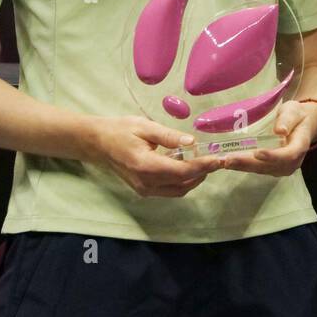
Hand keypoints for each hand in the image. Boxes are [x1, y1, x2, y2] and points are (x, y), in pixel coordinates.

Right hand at [88, 116, 227, 197]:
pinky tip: (186, 165)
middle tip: (216, 159)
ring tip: (204, 161)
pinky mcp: (144, 190)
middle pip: (183, 184)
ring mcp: (144, 189)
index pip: (181, 171)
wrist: (97, 143)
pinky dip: (183, 181)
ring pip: (178, 190)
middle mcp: (146, 183)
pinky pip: (170, 190)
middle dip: (203, 173)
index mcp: (145, 165)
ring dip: (194, 179)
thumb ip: (169, 136)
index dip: (203, 166)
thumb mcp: (145, 126)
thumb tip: (193, 142)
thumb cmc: (120, 130)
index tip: (219, 160)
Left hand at [216, 99, 316, 175]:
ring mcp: (281, 167)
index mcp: (300, 146)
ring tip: (223, 162)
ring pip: (261, 169)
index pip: (288, 155)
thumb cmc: (296, 115)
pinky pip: (257, 168)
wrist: (300, 125)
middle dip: (248, 163)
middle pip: (269, 165)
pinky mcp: (272, 168)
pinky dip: (242, 166)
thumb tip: (280, 130)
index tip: (257, 153)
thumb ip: (287, 119)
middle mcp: (292, 162)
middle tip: (229, 159)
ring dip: (242, 166)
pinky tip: (227, 163)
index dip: (272, 156)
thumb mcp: (293, 111)